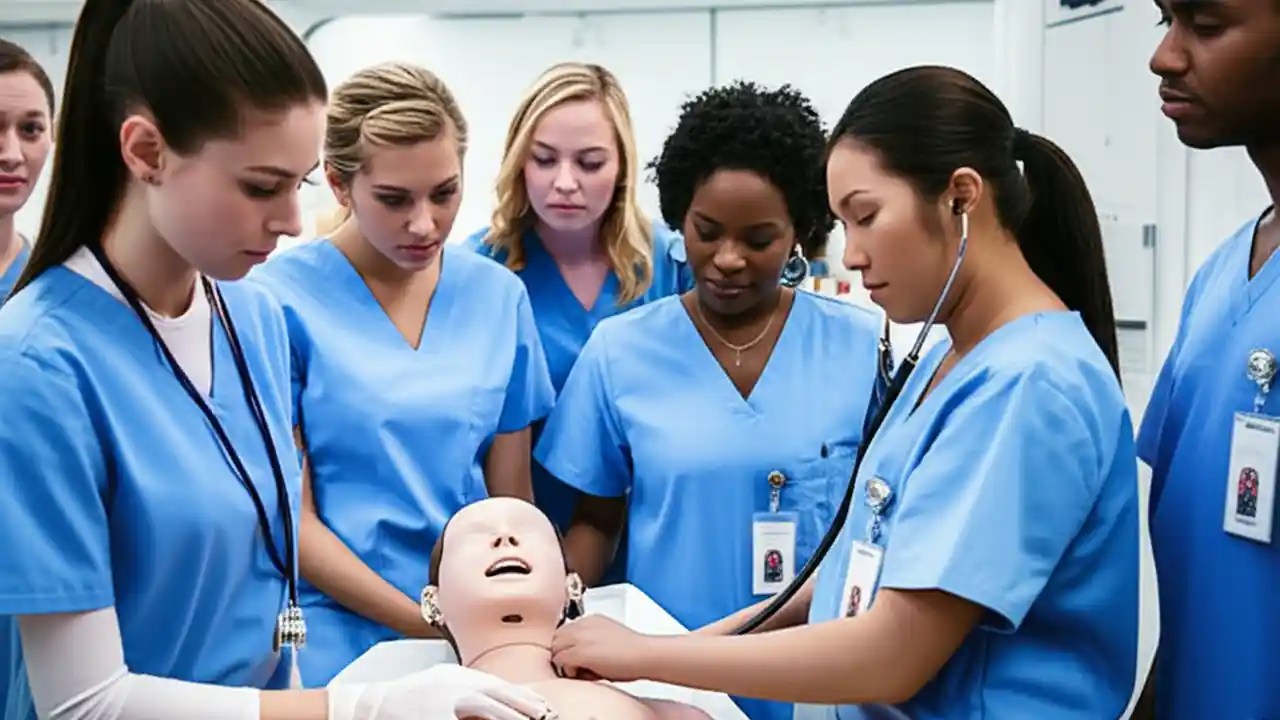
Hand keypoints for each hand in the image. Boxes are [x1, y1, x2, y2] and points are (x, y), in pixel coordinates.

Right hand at [329, 664, 554, 719]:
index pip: (500, 685)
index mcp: (459, 677)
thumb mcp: (441, 682)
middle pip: (501, 696)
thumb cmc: (408, 696)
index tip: (543, 706)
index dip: (524, 696)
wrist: (373, 703)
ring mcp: (447, 702)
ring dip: (511, 717)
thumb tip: (494, 696)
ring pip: (490, 711)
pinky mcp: (437, 717)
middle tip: (547, 715)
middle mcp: (456, 685)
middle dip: (526, 707)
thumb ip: (467, 687)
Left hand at [550, 615, 654, 682]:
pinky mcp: (579, 651)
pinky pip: (560, 661)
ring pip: (556, 649)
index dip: (569, 647)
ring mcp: (579, 637)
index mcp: (591, 619)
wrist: (644, 655)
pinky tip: (587, 674)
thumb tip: (579, 657)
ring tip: (584, 671)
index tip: (578, 658)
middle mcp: (583, 624)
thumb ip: (592, 641)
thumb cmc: (634, 653)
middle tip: (578, 667)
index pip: (565, 631)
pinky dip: (569, 670)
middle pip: (557, 638)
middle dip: (563, 653)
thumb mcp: (609, 638)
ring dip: (565, 662)